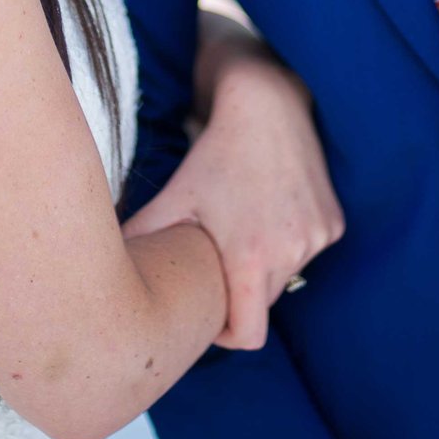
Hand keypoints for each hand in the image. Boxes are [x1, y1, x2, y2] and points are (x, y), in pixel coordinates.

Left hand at [123, 47, 342, 348]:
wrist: (267, 102)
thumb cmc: (215, 153)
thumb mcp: (175, 197)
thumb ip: (143, 238)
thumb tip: (105, 271)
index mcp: (251, 258)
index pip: (249, 336)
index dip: (226, 333)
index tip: (211, 311)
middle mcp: (293, 252)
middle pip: (264, 303)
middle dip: (240, 290)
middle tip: (219, 257)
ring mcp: (318, 238)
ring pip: (286, 276)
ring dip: (265, 264)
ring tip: (244, 224)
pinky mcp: (333, 223)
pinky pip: (307, 252)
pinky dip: (289, 242)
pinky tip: (271, 207)